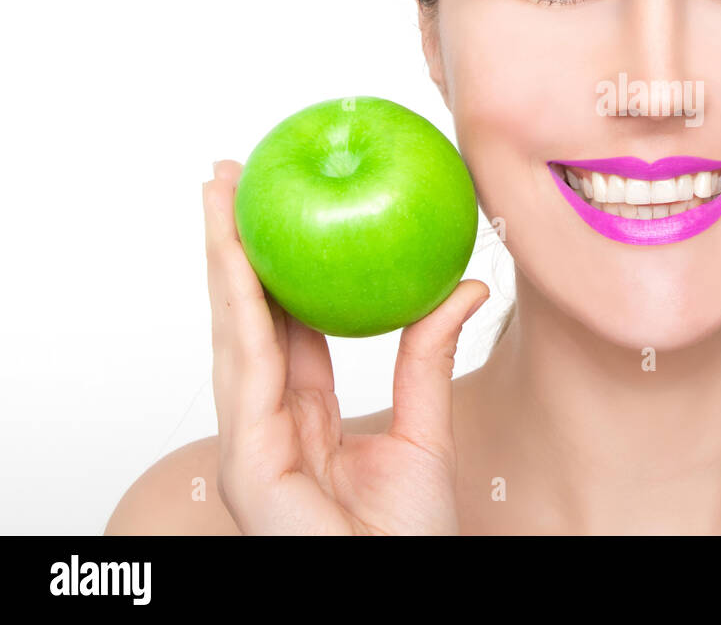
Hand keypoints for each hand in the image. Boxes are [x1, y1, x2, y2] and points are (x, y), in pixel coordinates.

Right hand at [203, 159, 487, 534]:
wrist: (401, 588)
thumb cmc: (412, 537)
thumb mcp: (428, 429)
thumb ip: (430, 356)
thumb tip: (462, 283)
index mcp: (302, 419)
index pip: (281, 327)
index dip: (274, 267)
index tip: (275, 206)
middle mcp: (266, 425)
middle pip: (245, 320)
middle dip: (232, 248)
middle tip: (228, 176)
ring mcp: (250, 444)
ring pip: (234, 334)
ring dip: (222, 260)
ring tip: (218, 193)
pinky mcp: (247, 464)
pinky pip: (250, 372)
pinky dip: (242, 311)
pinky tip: (239, 258)